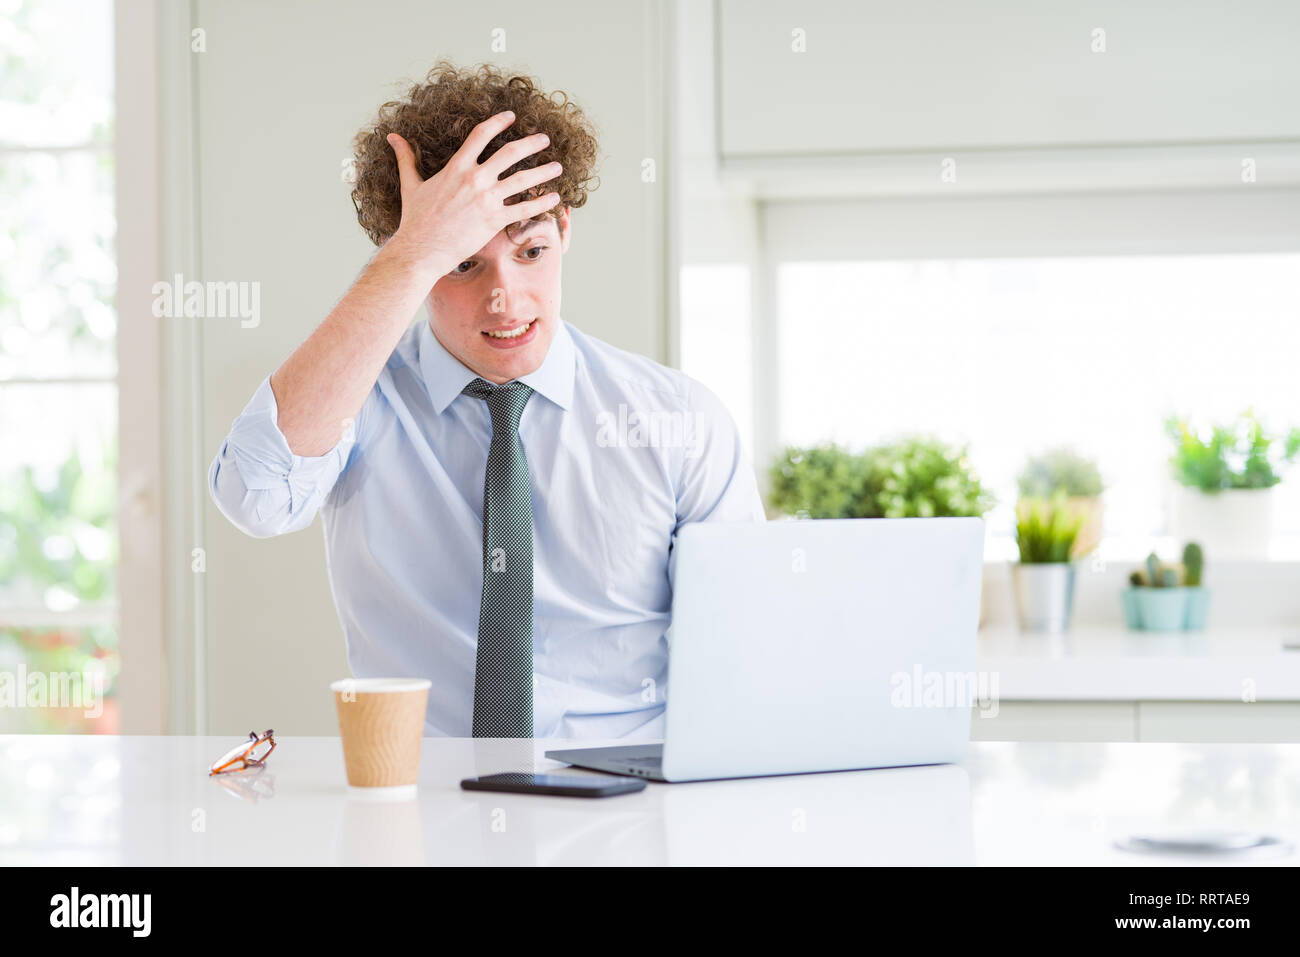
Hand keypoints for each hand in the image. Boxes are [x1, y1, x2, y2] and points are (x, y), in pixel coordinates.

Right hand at [384, 111, 562, 274]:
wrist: (421, 249)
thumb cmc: (415, 219)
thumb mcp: (411, 183)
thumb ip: (406, 157)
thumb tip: (392, 137)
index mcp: (456, 166)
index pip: (481, 134)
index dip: (498, 122)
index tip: (511, 116)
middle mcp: (474, 179)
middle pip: (510, 153)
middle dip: (531, 144)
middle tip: (545, 139)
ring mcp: (486, 199)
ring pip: (523, 180)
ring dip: (543, 172)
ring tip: (557, 166)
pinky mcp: (494, 220)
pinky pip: (524, 208)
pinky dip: (542, 202)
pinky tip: (555, 198)